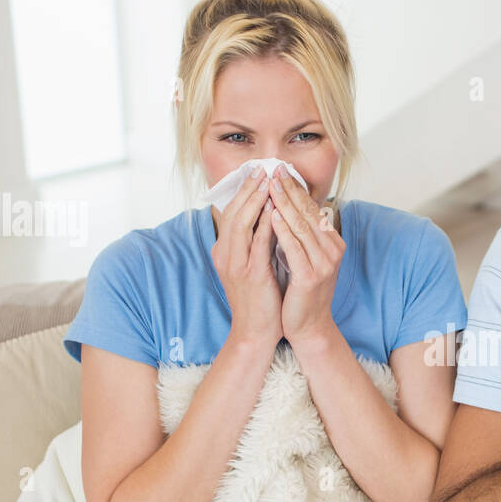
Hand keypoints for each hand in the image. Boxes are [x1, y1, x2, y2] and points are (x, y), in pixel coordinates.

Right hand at [212, 163, 282, 346]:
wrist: (255, 333)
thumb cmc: (260, 300)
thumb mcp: (254, 266)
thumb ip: (258, 243)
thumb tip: (272, 217)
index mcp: (225, 252)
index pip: (232, 213)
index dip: (244, 192)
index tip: (257, 173)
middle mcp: (226, 255)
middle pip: (234, 213)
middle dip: (248, 189)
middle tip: (262, 169)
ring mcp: (236, 264)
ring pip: (242, 223)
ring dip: (255, 200)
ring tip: (268, 181)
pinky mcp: (251, 274)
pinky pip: (257, 243)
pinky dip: (265, 224)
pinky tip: (275, 210)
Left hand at [267, 165, 343, 347]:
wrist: (308, 327)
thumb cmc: (302, 292)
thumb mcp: (306, 258)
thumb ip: (302, 235)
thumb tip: (290, 207)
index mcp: (332, 243)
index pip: (312, 209)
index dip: (296, 189)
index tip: (280, 170)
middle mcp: (333, 251)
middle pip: (308, 213)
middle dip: (290, 189)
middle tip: (274, 168)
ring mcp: (324, 264)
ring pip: (301, 227)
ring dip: (285, 204)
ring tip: (270, 185)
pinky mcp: (310, 277)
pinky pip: (294, 248)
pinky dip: (282, 230)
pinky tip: (272, 216)